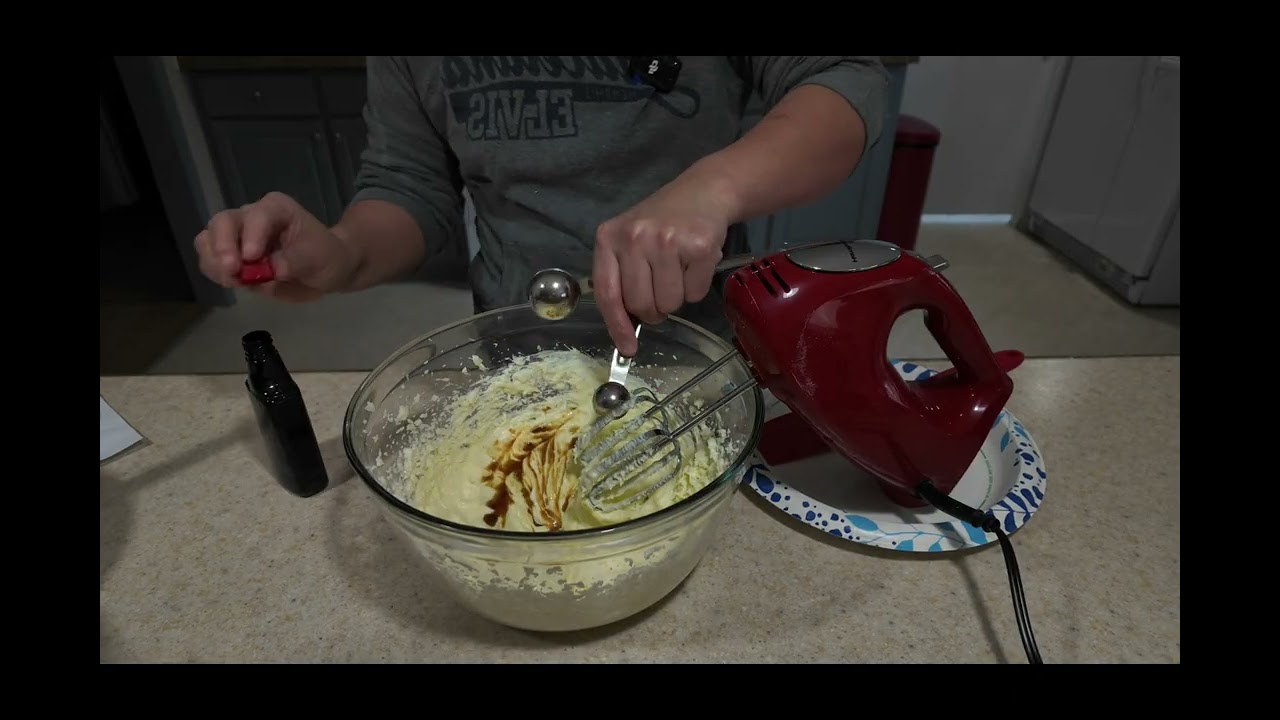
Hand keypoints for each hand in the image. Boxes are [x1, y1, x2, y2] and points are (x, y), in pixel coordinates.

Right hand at [194, 192, 357, 302]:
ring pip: (208, 239)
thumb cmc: (324, 257)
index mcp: (275, 208)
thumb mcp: (318, 257)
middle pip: (222, 222)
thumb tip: (270, 271)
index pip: (257, 216)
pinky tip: (231, 282)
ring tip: (232, 279)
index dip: (251, 236)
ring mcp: (237, 236)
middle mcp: (250, 216)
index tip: (252, 258)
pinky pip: (210, 260)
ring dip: (213, 261)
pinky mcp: (230, 257)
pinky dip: (214, 272)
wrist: (324, 272)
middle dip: (222, 246)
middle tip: (232, 271)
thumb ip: (293, 262)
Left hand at [593, 178, 735, 355]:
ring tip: (679, 268)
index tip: (627, 348)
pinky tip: (695, 261)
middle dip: (654, 308)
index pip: (607, 293)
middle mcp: (635, 237)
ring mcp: (667, 241)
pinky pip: (696, 293)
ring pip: (671, 303)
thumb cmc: (661, 223)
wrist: (702, 192)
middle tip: (662, 288)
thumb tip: (624, 333)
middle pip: (641, 305)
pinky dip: (698, 285)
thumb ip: (621, 278)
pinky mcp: (699, 246)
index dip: (616, 326)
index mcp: (609, 238)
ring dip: (678, 296)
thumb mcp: (629, 241)